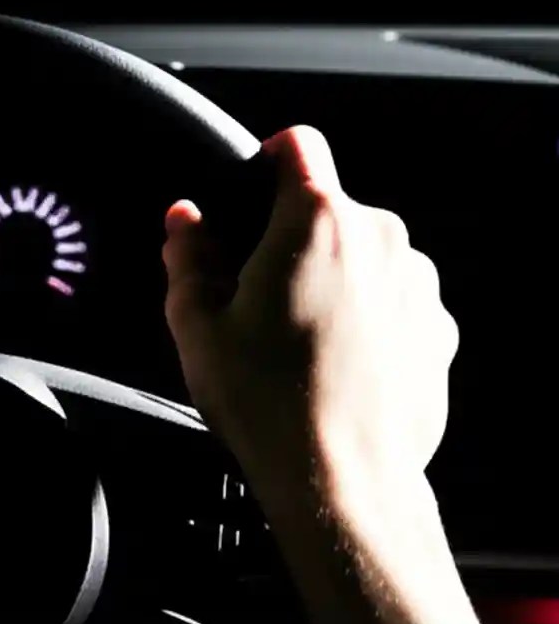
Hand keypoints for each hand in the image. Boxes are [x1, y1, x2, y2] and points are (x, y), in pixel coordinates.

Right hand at [163, 126, 474, 623]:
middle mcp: (380, 238)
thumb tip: (184, 220)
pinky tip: (332, 364)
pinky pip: (393, 300)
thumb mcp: (197, 324)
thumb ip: (186, 255)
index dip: (267, 158)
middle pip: (329, 206)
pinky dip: (366, 318)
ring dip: (333, 277)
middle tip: (254, 294)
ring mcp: (418, 285)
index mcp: (316, 221)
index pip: (298, 143)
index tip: (251, 190)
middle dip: (291, 236)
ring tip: (295, 339)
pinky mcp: (438, 329)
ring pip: (363, 254)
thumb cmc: (268, 402)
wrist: (342, 480)